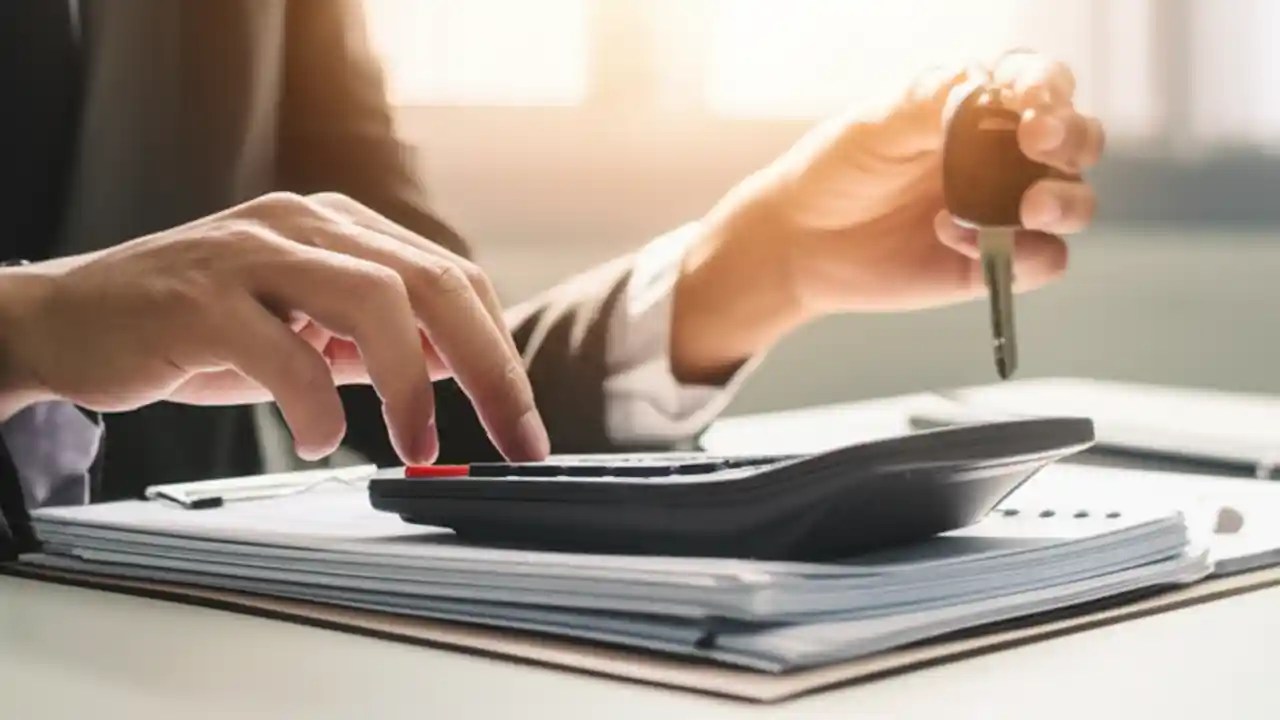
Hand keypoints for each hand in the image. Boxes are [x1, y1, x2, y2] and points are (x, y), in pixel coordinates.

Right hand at [0, 192, 548, 463]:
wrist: (71, 319)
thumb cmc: (195, 329)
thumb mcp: (305, 331)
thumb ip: (378, 343)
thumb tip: (462, 372)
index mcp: (339, 228)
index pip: (452, 280)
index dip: (500, 352)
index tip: (522, 421)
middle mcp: (305, 225)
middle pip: (431, 282)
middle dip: (489, 368)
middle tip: (511, 438)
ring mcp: (252, 253)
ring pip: (374, 299)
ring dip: (412, 386)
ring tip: (419, 444)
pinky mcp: (201, 296)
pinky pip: (285, 352)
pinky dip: (316, 407)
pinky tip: (315, 437)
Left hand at [672, 52, 1103, 381]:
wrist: (800, 242)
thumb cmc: (835, 171)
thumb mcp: (877, 124)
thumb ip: (934, 101)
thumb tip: (988, 87)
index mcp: (980, 107)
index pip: (1041, 83)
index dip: (1048, 85)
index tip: (1030, 100)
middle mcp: (1005, 156)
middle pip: (1078, 139)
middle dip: (1073, 137)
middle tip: (1039, 142)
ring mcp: (1005, 210)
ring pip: (1076, 202)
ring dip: (1065, 201)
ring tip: (1026, 208)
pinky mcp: (996, 262)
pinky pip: (1044, 261)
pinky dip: (1021, 253)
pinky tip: (957, 240)